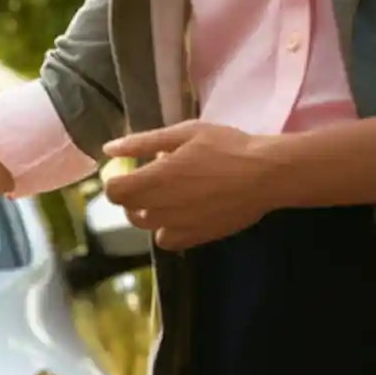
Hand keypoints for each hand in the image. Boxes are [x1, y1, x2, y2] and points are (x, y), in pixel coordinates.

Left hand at [102, 121, 279, 250]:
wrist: (266, 175)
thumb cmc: (226, 148)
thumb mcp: (184, 134)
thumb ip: (143, 142)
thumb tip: (108, 149)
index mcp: (153, 180)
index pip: (114, 191)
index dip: (115, 181)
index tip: (127, 171)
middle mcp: (159, 207)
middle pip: (127, 209)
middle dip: (132, 194)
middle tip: (152, 179)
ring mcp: (176, 226)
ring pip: (144, 225)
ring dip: (147, 210)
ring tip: (169, 194)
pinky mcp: (193, 238)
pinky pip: (165, 240)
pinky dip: (166, 229)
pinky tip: (180, 214)